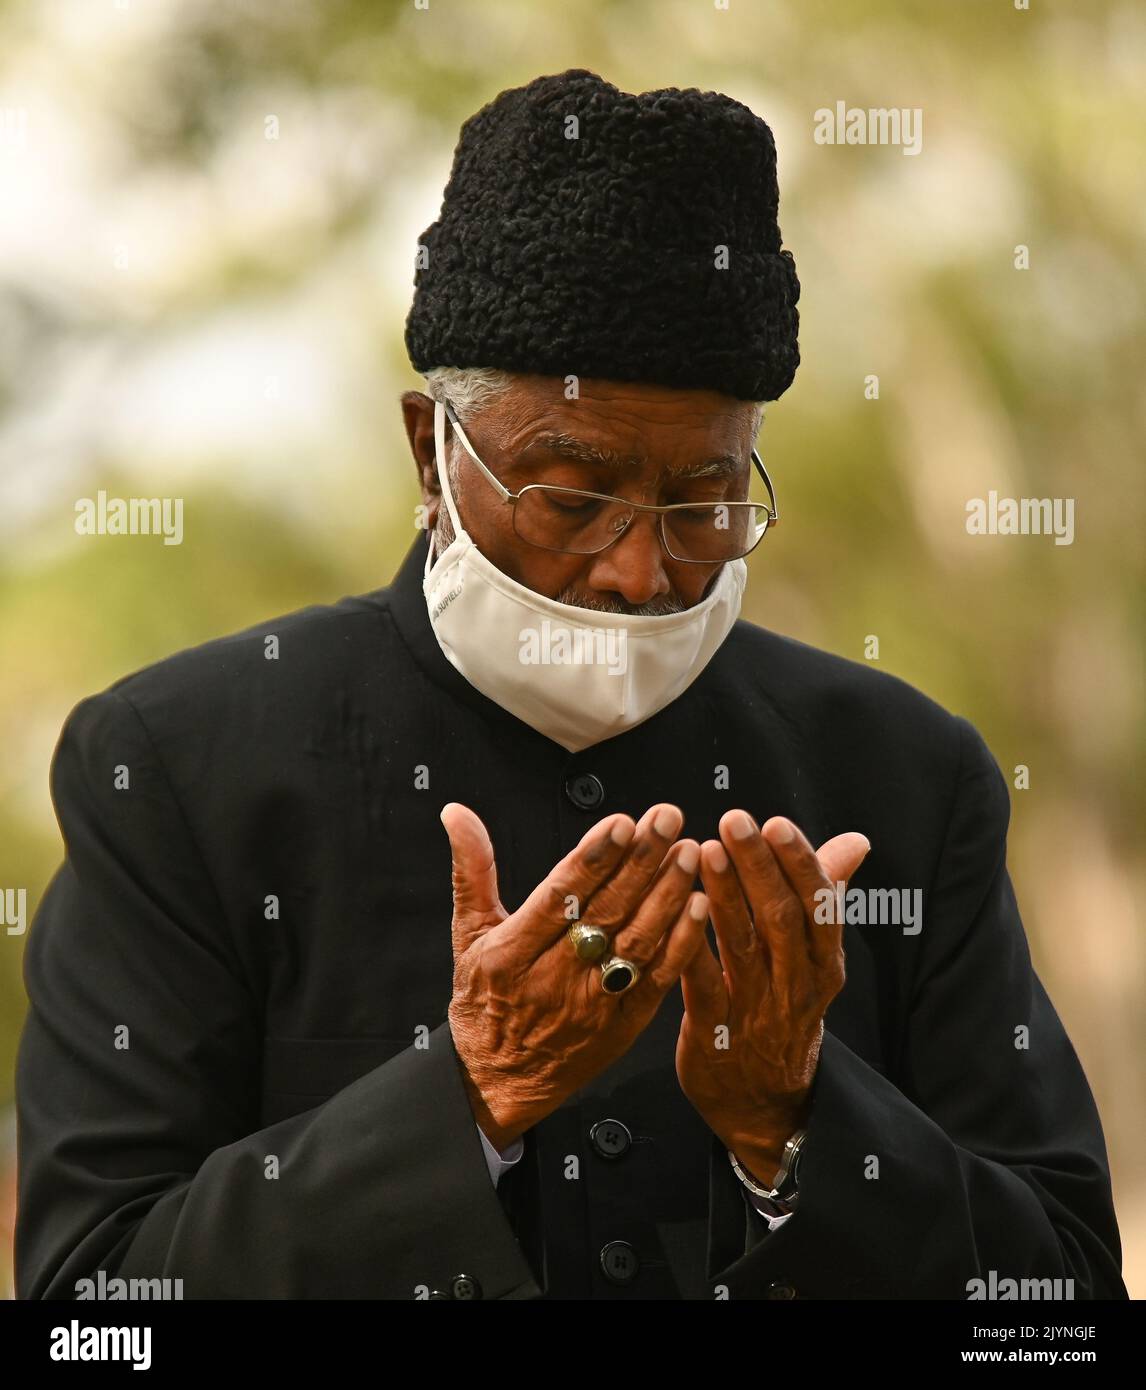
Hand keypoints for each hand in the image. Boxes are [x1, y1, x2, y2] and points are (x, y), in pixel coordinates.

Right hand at [442, 801, 709, 1149]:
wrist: (496, 1083)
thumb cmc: (483, 1001)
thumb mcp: (467, 934)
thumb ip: (472, 870)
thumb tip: (457, 813)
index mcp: (510, 954)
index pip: (558, 897)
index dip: (592, 859)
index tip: (621, 823)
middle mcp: (553, 979)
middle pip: (605, 912)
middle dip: (640, 861)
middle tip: (667, 819)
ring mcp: (592, 1005)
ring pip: (636, 942)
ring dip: (667, 894)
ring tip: (688, 852)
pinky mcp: (622, 1024)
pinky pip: (657, 980)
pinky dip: (681, 943)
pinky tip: (700, 907)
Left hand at [676, 811, 869, 1178]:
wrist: (765, 1107)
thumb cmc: (785, 1015)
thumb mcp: (815, 961)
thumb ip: (825, 897)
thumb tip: (855, 842)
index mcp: (823, 964)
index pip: (818, 907)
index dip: (799, 864)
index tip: (777, 824)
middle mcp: (795, 986)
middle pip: (781, 919)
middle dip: (758, 866)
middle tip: (735, 821)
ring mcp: (755, 1011)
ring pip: (743, 946)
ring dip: (725, 895)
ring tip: (704, 850)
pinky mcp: (714, 1032)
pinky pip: (703, 985)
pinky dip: (693, 947)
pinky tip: (680, 912)